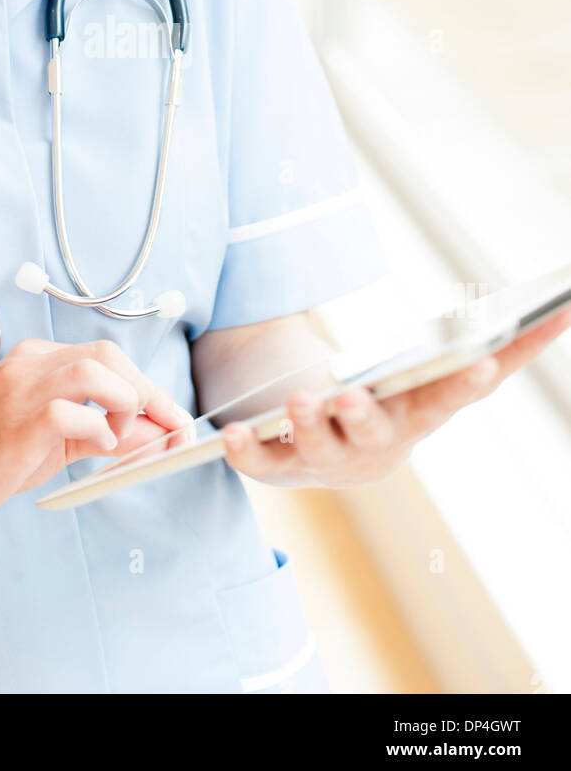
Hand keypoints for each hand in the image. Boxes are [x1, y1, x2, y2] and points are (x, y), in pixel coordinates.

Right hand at [0, 337, 192, 526]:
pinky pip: (70, 412)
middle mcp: (31, 364)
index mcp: (40, 360)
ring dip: (123, 405)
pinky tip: (95, 448)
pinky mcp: (15, 423)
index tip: (177, 419)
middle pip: (108, 356)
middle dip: (149, 393)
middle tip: (169, 431)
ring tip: (116, 438)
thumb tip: (158, 432)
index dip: (150, 387)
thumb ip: (105, 432)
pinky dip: (97, 429)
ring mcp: (20, 390)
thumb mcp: (58, 442)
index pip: (109, 357)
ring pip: (94, 371)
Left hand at [221, 305, 570, 488]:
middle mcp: (377, 444)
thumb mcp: (436, 373)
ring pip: (320, 448)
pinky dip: (248, 452)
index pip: (450, 398)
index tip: (478, 361)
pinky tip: (233, 436)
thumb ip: (500, 348)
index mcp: (419, 415)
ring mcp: (328, 459)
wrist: (330, 453)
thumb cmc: (392, 402)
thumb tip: (563, 306)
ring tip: (299, 402)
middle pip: (377, 432)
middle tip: (350, 396)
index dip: (466, 380)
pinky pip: (262, 464)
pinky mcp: (282, 465)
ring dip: (310, 426)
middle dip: (365, 416)